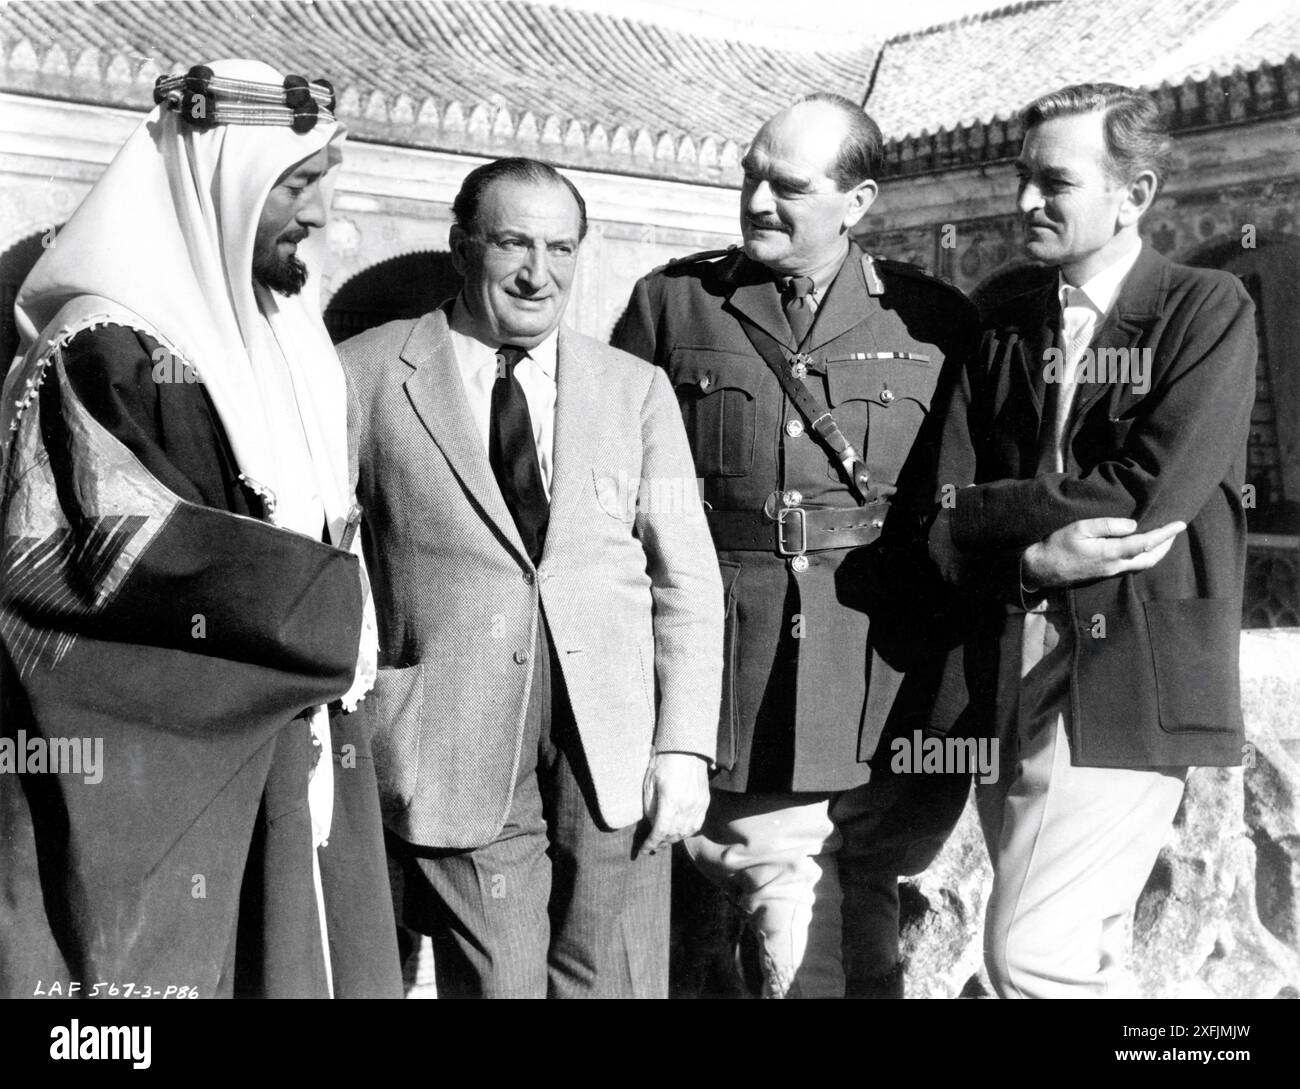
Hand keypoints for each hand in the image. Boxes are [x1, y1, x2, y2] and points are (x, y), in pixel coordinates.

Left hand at [636, 752, 709, 857]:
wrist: (686, 748)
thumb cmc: (664, 762)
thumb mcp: (649, 784)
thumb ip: (650, 807)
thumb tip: (652, 825)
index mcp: (671, 802)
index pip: (659, 832)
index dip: (650, 843)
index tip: (642, 849)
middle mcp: (687, 807)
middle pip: (673, 835)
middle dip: (661, 843)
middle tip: (651, 847)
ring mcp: (698, 805)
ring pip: (686, 832)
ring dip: (673, 839)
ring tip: (663, 841)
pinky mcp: (705, 802)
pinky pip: (697, 824)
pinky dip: (687, 832)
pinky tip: (679, 832)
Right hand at [1022, 517, 1185, 588]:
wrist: (1041, 568)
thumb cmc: (1058, 545)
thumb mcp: (1080, 528)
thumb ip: (1107, 525)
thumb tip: (1133, 525)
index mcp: (1111, 553)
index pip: (1146, 543)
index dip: (1165, 534)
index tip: (1180, 524)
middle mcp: (1115, 566)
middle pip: (1150, 558)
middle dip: (1166, 545)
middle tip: (1176, 531)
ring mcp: (1110, 571)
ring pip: (1142, 564)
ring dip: (1157, 552)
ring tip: (1164, 539)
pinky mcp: (1104, 573)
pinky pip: (1132, 565)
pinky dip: (1144, 555)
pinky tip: (1142, 548)